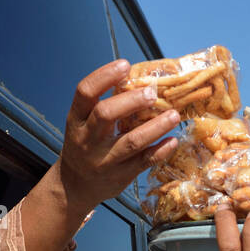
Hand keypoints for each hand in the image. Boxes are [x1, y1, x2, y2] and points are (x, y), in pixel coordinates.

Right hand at [57, 60, 180, 209]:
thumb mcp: (83, 124)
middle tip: (152, 92)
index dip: (104, 76)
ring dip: (155, 127)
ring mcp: (104, 160)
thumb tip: (137, 80)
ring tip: (174, 115)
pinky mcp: (120, 176)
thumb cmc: (84, 145)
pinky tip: (172, 140)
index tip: (125, 65)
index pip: (85, 92)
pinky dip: (160, 151)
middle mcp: (87, 139)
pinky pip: (144, 162)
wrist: (75, 185)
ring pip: (131, 141)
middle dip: (131, 100)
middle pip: (106, 114)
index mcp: (76, 120)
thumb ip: (103, 105)